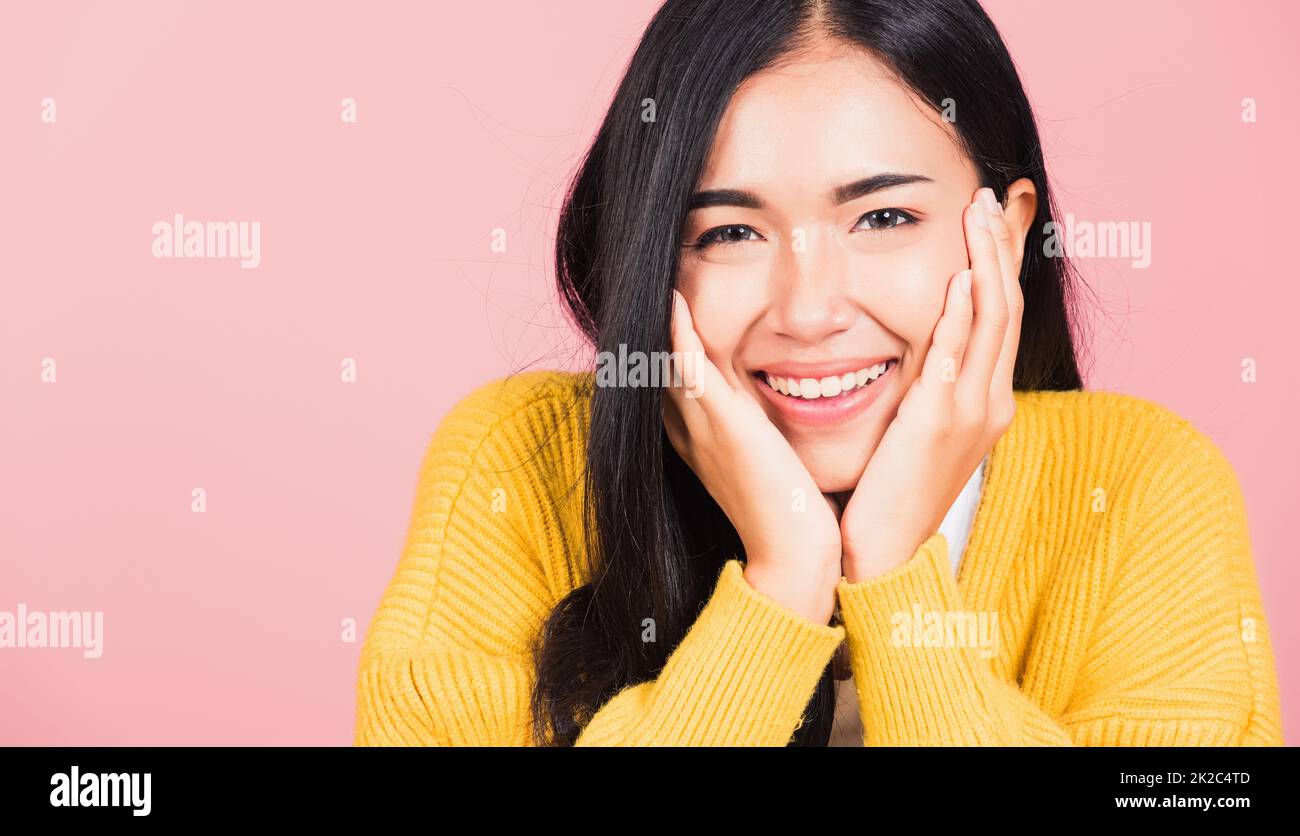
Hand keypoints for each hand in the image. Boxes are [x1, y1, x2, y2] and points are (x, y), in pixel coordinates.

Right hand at [664, 289, 842, 623]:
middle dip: (653, 328)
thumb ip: (758, 435)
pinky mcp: (723, 423)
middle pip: (659, 367)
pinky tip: (675, 299)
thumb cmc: (790, 515)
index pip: (671, 382)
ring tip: (658, 278)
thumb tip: (772, 414)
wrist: (795, 555)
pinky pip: (690, 366)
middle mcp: (690, 430)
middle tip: (651, 283)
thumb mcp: (766, 464)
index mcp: (697, 439)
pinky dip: (679, 331)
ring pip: (667, 360)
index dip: (663, 346)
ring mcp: (702, 425)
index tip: (666, 309)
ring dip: (660, 319)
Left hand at [838, 187, 1022, 580]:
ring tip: (980, 211)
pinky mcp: (938, 424)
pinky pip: (957, 357)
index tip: (1000, 215)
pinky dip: (963, 315)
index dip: (1005, 262)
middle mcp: (991, 401)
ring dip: (988, 261)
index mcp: (987, 400)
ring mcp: (971, 412)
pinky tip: (961, 277)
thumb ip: (924, 386)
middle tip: (997, 194)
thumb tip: (916, 348)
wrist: (882, 552)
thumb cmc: (891, 491)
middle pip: (1008, 305)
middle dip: (1003, 246)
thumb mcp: (917, 431)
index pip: (1003, 315)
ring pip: (993, 320)